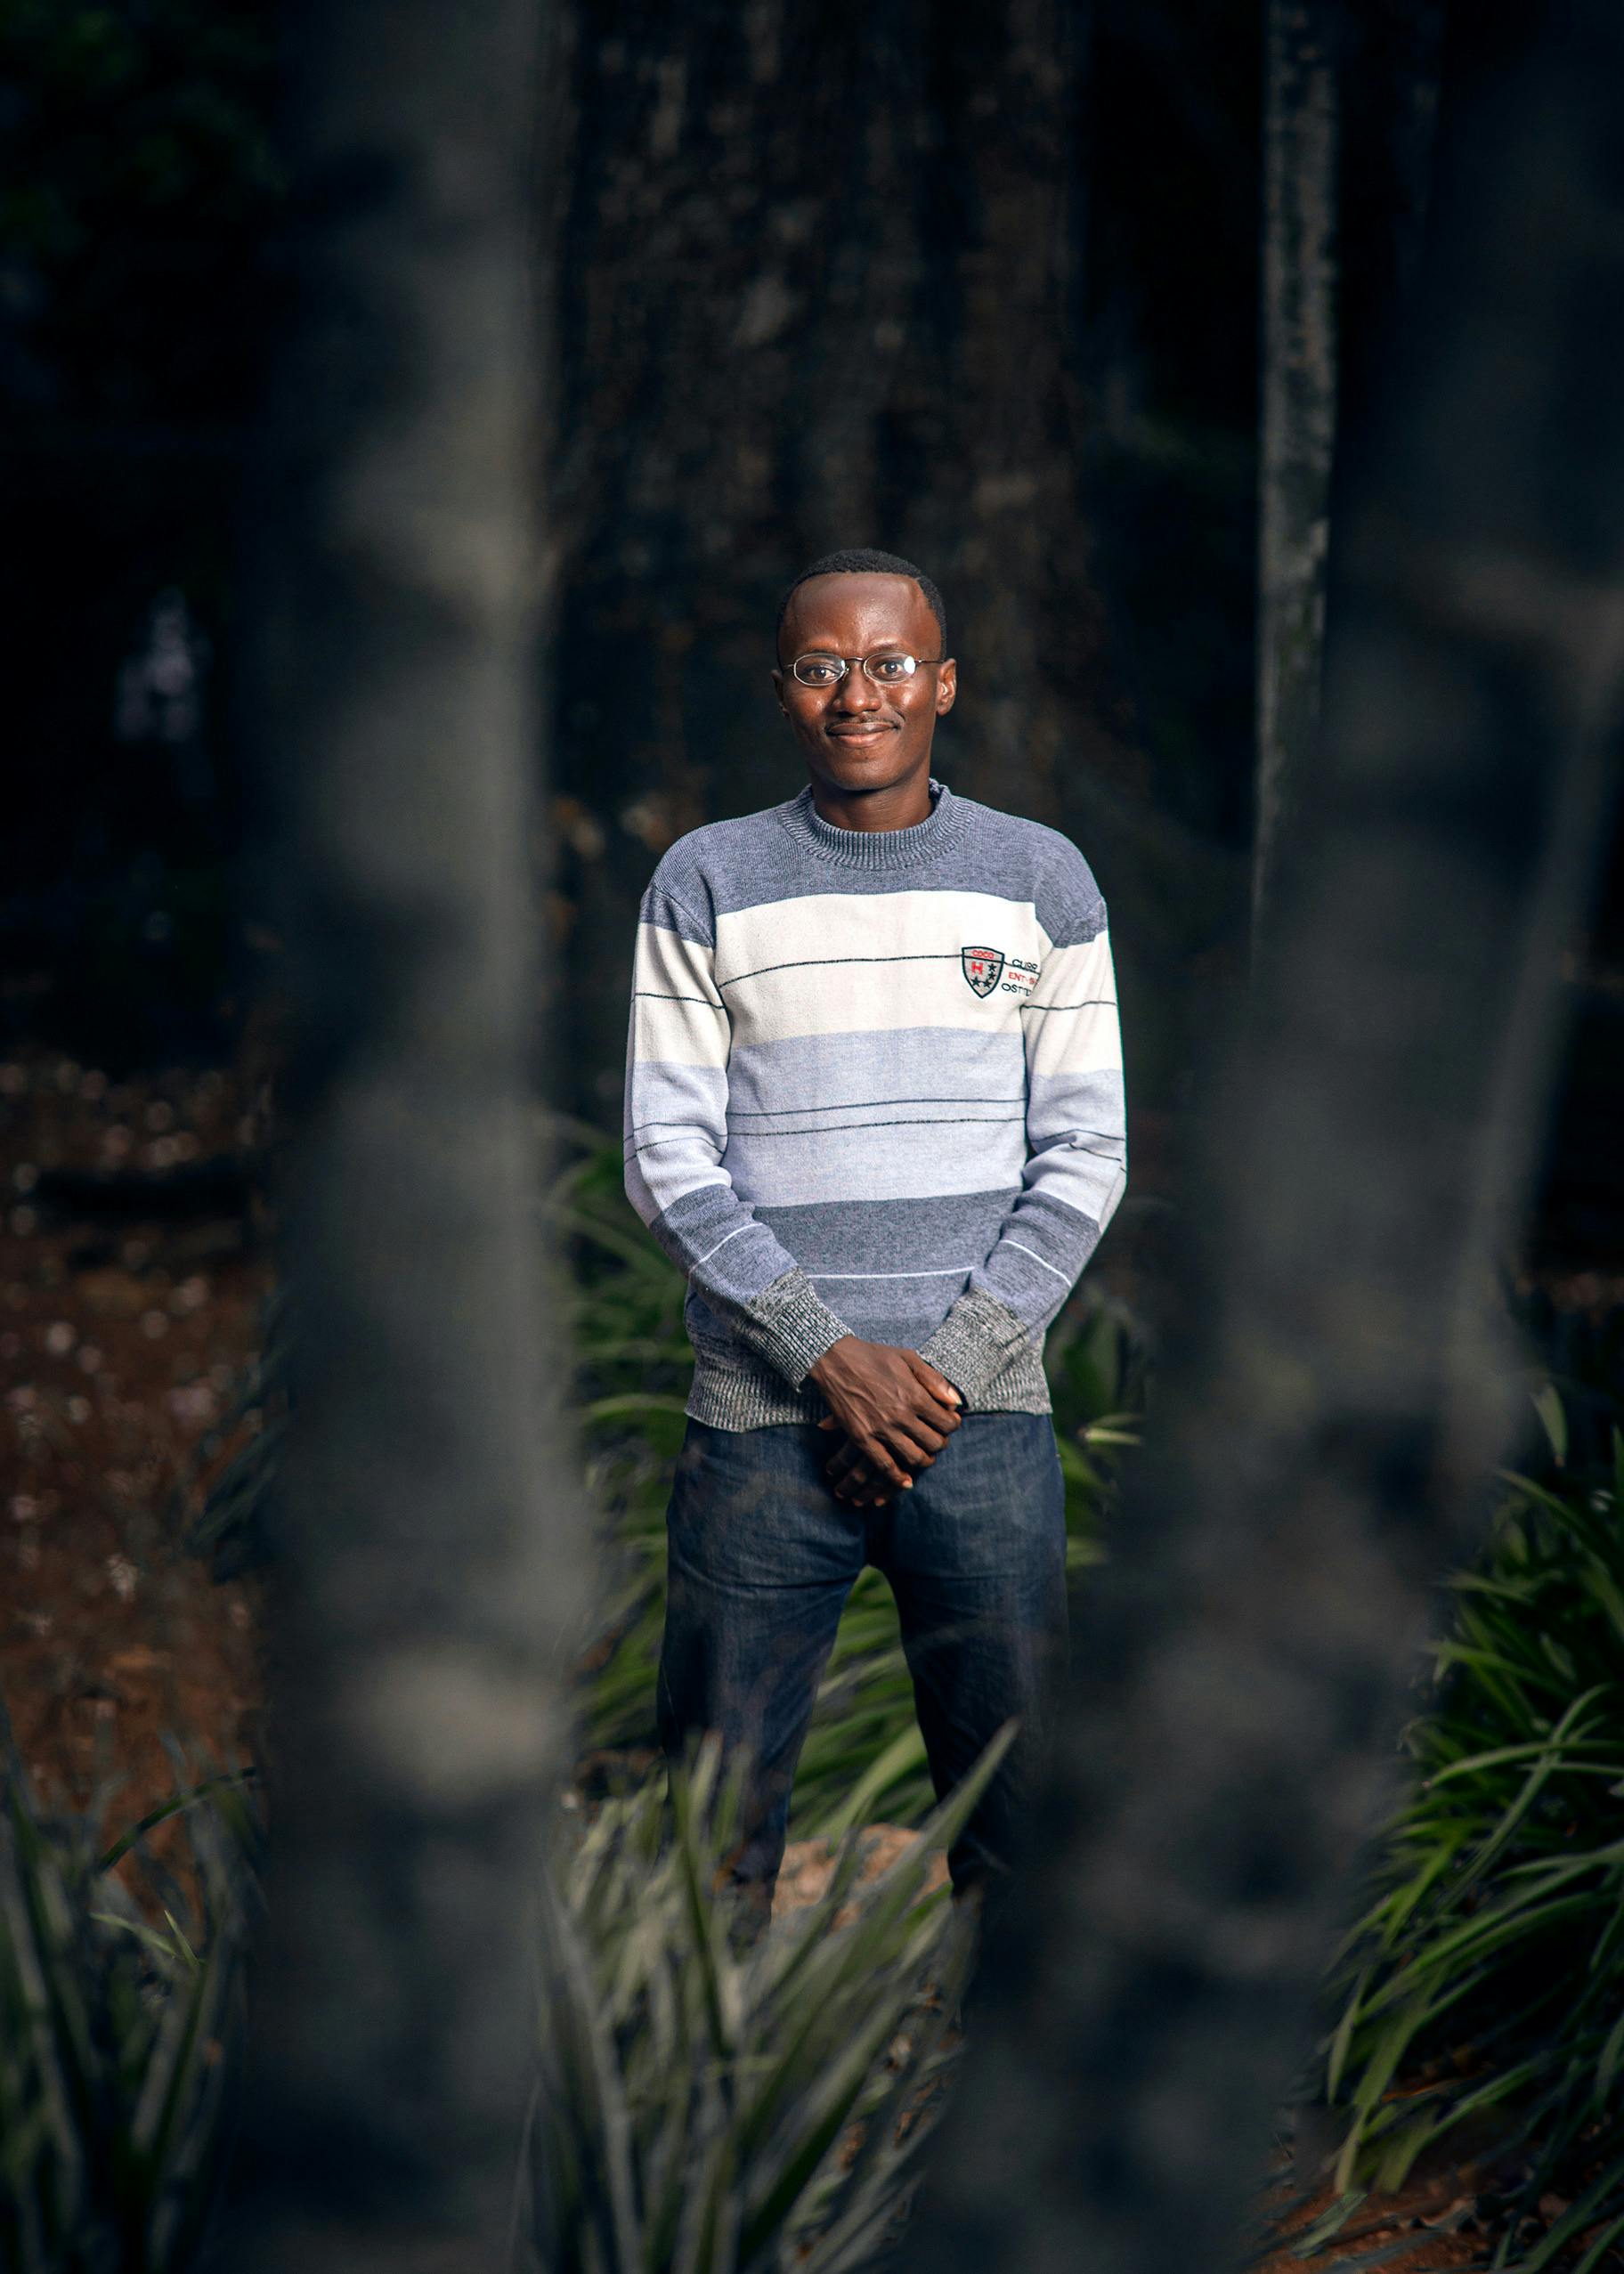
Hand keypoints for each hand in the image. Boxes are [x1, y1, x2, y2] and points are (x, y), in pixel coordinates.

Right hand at [808, 1336, 961, 1504]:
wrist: (835, 1360)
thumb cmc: (873, 1356)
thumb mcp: (908, 1358)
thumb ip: (934, 1380)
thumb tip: (956, 1402)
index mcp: (914, 1395)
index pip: (947, 1423)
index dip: (953, 1425)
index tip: (950, 1423)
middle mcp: (900, 1415)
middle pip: (934, 1443)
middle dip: (941, 1443)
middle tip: (938, 1440)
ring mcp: (881, 1429)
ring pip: (914, 1458)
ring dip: (924, 1461)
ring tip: (924, 1456)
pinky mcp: (862, 1438)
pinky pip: (885, 1466)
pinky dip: (898, 1478)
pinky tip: (906, 1480)